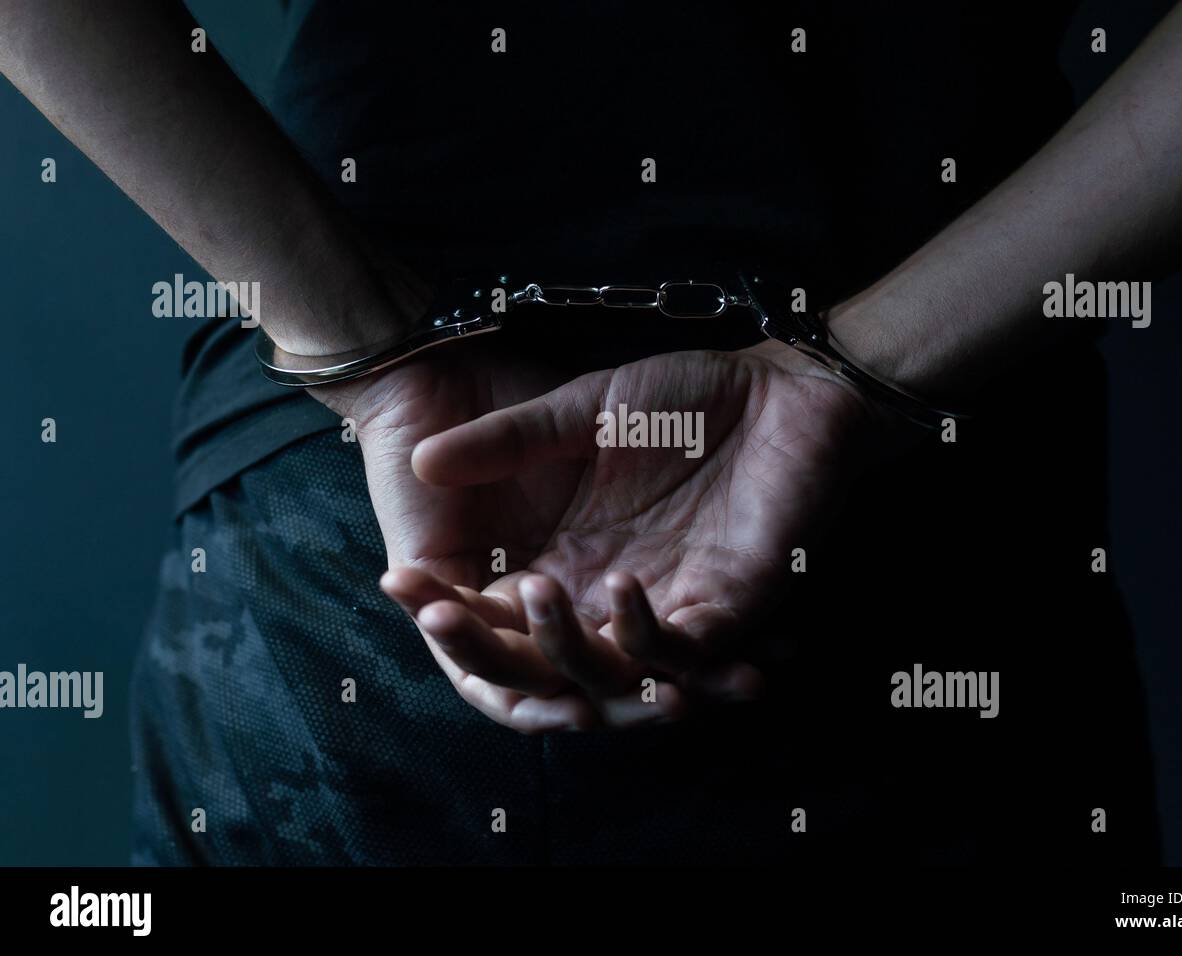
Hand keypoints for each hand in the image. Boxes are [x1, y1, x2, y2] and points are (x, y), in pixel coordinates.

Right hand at [401, 340, 896, 731]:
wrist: (777, 387)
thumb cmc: (683, 397)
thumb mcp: (580, 410)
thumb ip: (509, 440)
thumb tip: (421, 460)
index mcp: (568, 559)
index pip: (497, 619)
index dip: (448, 614)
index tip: (400, 586)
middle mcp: (608, 597)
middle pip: (539, 667)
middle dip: (488, 651)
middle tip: (444, 618)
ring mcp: (667, 607)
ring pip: (605, 676)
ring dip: (565, 652)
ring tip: (535, 593)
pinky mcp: (726, 606)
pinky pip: (681, 651)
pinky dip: (649, 638)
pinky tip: (621, 591)